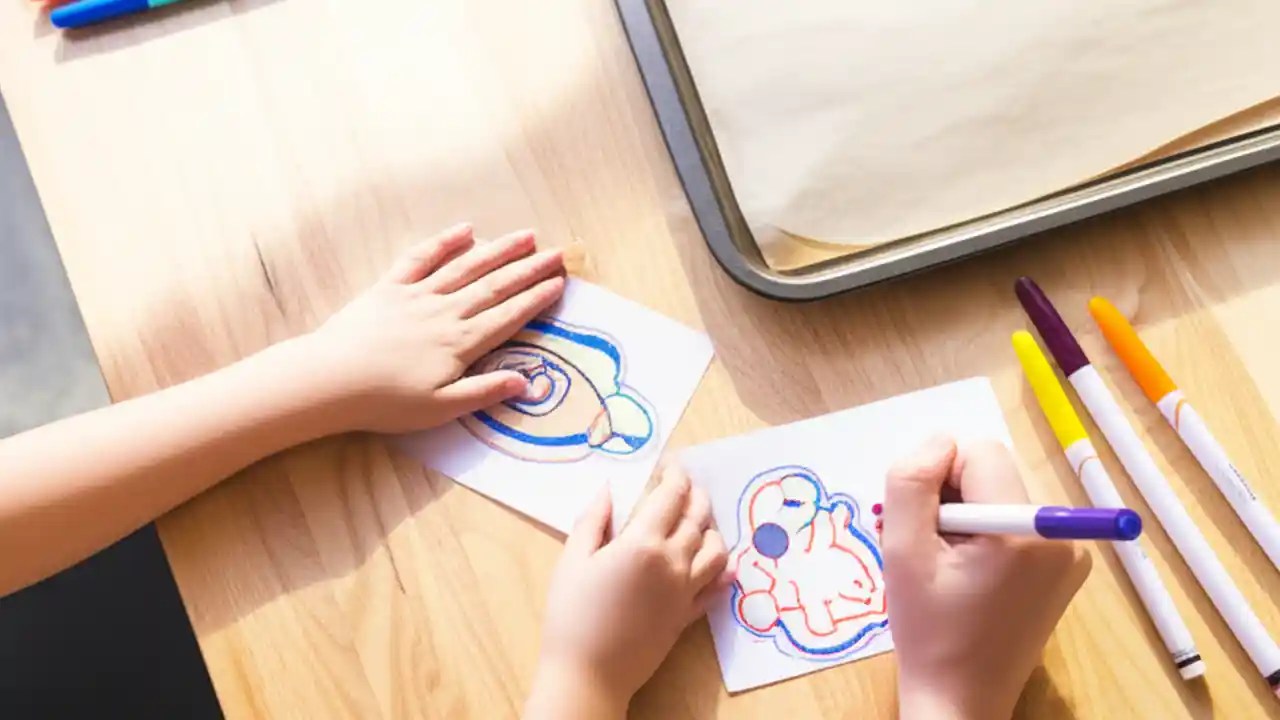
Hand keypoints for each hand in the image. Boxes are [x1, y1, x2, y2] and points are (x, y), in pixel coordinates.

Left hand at [300, 223, 564, 432]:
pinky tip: (465, 230)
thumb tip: (526, 382)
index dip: (535, 299)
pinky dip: (444, 242)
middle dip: (528, 269)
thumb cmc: (385, 402)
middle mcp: (445, 312)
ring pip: (466, 266)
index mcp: (460, 342)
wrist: (330, 379)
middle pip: (495, 285)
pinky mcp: (389, 288)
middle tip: (557, 253)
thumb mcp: (440, 409)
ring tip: (525, 235)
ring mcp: (417, 295)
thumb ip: (483, 392)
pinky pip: (421, 258)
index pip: (507, 316)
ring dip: (498, 249)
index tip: (559, 283)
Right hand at [525, 466, 730, 719]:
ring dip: (712, 528)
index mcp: (643, 543)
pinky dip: (723, 570)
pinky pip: (717, 587)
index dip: (675, 474)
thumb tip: (608, 489)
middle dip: (695, 494)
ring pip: (717, 550)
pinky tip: (719, 562)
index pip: (671, 496)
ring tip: (700, 520)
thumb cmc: (571, 615)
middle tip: (686, 484)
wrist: (588, 674)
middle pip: (698, 517)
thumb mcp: (572, 560)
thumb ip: (593, 521)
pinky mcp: (687, 616)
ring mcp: (685, 591)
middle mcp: (673, 563)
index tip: (670, 464)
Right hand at [883, 437, 1091, 719]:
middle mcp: (1062, 536)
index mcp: (1026, 531)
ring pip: (1000, 491)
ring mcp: (1070, 553)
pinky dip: (985, 533)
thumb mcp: (901, 551)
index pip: (978, 451)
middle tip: (930, 546)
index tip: (922, 521)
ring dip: (965, 513)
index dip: (937, 475)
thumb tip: (937, 439)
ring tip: (947, 563)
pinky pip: (1016, 519)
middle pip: (992, 470)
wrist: (960, 699)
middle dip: (951, 494)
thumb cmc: (928, 630)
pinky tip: (968, 572)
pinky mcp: (1065, 567)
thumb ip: (912, 481)